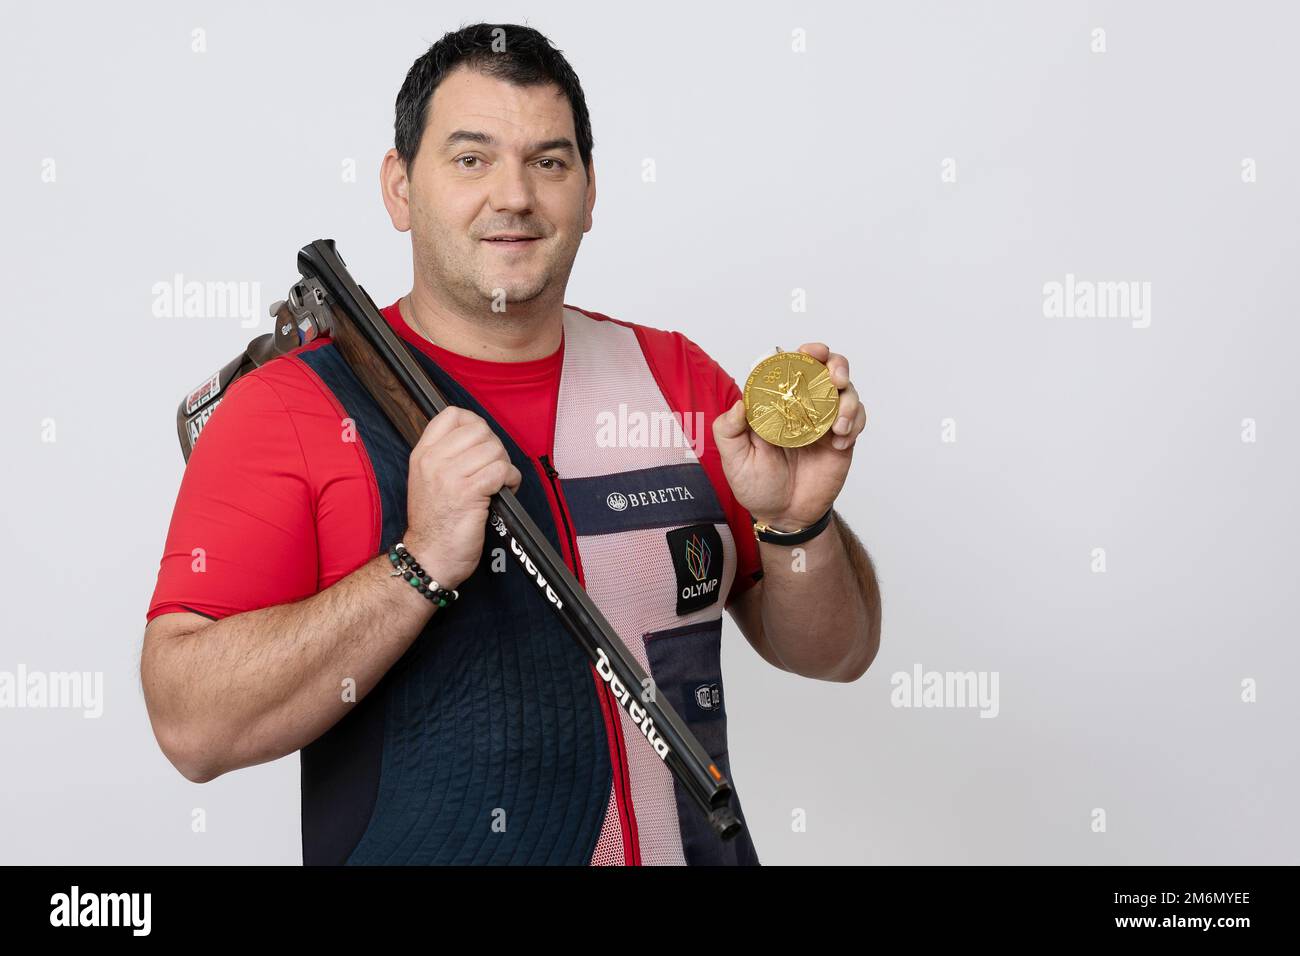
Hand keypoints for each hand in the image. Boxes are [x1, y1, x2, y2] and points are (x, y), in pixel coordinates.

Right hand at [403, 406, 522, 590]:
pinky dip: (511, 480)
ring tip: (498, 483)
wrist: (429, 557)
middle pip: (480, 430)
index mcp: (423, 454)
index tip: (482, 442)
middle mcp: (434, 461)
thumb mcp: (427, 480)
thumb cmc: (435, 523)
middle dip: (496, 448)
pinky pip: (501, 471)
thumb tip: (480, 437)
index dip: (475, 423)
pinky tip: (503, 491)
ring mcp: (449, 476)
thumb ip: (446, 456)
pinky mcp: (468, 493)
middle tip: (494, 469)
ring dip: (505, 466)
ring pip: (495, 450)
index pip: (452, 415)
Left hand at [711, 342, 865, 528]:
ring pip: (847, 391)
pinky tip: (840, 442)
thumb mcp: (734, 459)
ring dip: (848, 399)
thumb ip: (729, 430)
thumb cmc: (756, 485)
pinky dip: (855, 422)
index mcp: (777, 402)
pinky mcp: (843, 438)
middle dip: (835, 364)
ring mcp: (824, 420)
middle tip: (835, 378)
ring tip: (838, 425)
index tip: (807, 354)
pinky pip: (858, 418)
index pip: (791, 366)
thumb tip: (739, 403)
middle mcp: (803, 404)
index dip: (802, 354)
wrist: (784, 516)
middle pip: (826, 368)